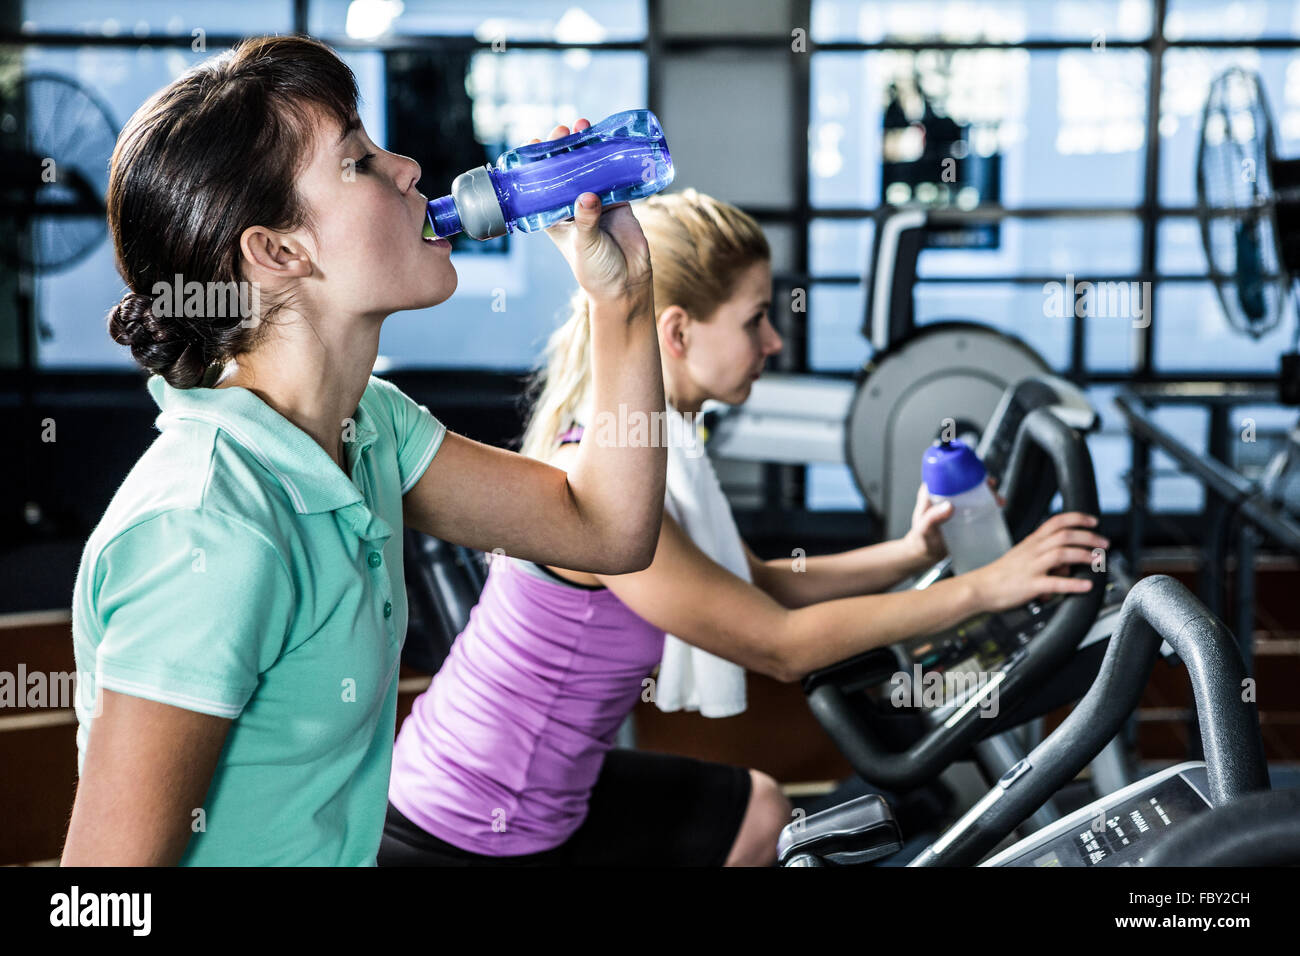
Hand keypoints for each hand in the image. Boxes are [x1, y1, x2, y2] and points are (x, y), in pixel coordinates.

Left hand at [530, 120, 651, 307]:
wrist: (627, 283)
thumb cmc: (595, 270)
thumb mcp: (584, 245)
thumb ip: (586, 220)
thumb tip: (588, 197)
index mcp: (553, 216)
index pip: (539, 185)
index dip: (534, 164)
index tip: (533, 143)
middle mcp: (572, 205)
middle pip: (564, 169)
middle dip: (562, 149)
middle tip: (562, 131)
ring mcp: (596, 200)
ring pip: (588, 167)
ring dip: (586, 147)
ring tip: (583, 126)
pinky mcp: (618, 199)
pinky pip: (614, 174)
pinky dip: (612, 158)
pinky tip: (609, 140)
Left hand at [904, 477, 1004, 564]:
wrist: (927, 553)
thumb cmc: (922, 540)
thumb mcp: (925, 528)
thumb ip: (933, 518)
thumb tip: (949, 506)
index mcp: (932, 491)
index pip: (948, 474)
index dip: (964, 471)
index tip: (977, 474)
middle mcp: (945, 494)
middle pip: (966, 481)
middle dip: (981, 481)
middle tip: (991, 488)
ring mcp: (956, 503)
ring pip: (974, 492)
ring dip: (988, 493)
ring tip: (998, 500)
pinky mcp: (964, 513)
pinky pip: (978, 504)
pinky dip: (988, 504)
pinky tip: (997, 507)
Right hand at [967, 511, 1108, 613]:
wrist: (980, 588)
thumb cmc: (1001, 575)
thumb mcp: (1024, 559)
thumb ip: (1047, 559)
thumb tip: (1069, 568)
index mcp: (1031, 542)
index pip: (1056, 522)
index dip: (1077, 519)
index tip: (1094, 522)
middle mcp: (1033, 551)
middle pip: (1065, 535)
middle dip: (1089, 537)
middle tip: (1104, 543)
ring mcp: (1032, 567)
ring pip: (1062, 554)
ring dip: (1084, 555)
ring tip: (1098, 561)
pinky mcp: (1030, 585)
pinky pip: (1055, 582)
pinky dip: (1073, 584)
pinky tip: (1086, 586)